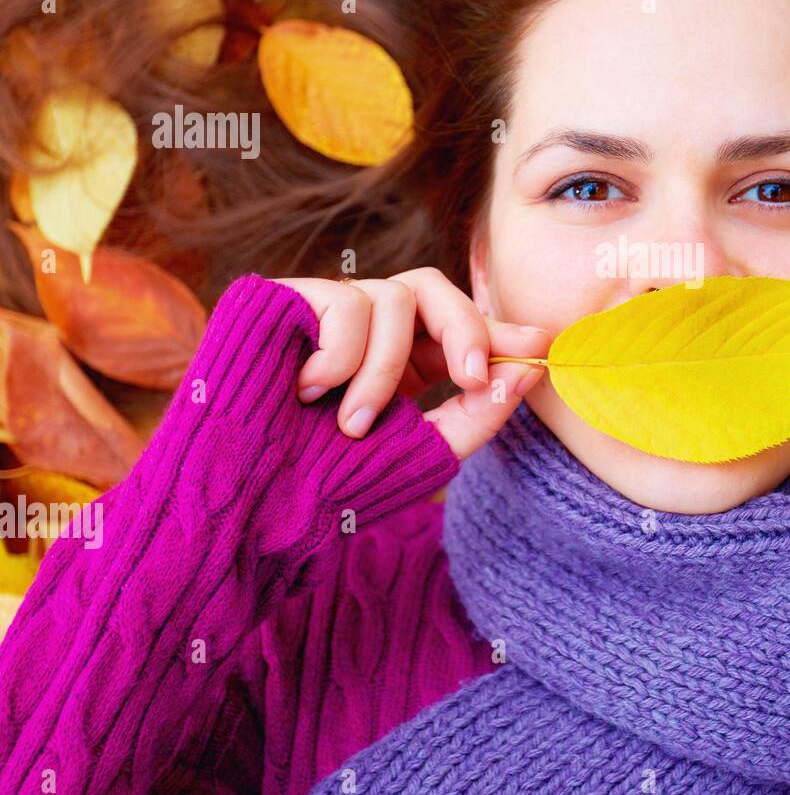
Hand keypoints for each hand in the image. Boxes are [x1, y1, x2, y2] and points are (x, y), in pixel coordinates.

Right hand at [271, 268, 550, 462]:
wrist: (244, 505)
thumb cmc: (326, 488)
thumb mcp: (420, 453)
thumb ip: (475, 413)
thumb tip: (529, 368)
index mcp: (398, 363)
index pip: (455, 325)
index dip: (497, 330)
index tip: (541, 344)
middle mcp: (363, 331)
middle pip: (433, 289)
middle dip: (465, 330)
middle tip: (468, 379)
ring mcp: (321, 312)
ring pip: (393, 298)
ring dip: (384, 369)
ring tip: (350, 423)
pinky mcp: (281, 300)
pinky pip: (345, 301)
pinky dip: (341, 355)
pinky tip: (307, 392)